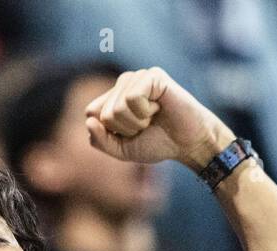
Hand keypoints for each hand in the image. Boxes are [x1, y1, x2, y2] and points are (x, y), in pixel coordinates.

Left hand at [85, 67, 233, 170]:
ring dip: (137, 122)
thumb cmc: (157, 143)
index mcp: (113, 97)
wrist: (188, 143)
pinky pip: (132, 98)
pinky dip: (145, 112)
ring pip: (117, 108)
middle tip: (146, 126)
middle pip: (104, 114)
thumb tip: (88, 120)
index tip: (130, 134)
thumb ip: (100, 141)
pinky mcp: (152, 75)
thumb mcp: (122, 150)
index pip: (91, 112)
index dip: (109, 132)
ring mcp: (138, 77)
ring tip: (153, 117)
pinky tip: (159, 108)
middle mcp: (124, 83)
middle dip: (125, 129)